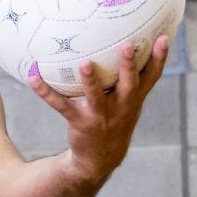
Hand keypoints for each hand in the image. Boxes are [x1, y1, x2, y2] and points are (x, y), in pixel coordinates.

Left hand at [30, 36, 169, 180]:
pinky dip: (45, 92)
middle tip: (126, 45)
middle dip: (129, 65)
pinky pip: (60, 105)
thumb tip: (128, 45)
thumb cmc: (115, 120)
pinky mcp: (80, 122)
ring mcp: (100, 115)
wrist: (101, 158)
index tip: (163, 37)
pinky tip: (32, 77)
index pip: (152, 76)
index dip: (159, 58)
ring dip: (90, 80)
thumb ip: (130, 80)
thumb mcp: (128, 103)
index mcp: (134, 99)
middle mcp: (121, 106)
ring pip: (96, 96)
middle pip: (129, 83)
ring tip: (84, 63)